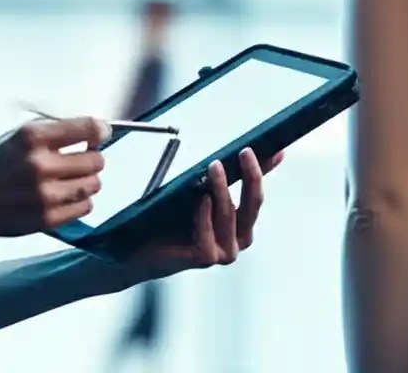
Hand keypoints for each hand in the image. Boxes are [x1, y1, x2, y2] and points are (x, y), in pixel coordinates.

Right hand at [0, 117, 109, 244]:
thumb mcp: (16, 136)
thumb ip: (54, 132)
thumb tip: (95, 131)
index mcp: (32, 138)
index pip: (87, 129)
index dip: (99, 131)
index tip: (100, 133)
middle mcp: (40, 165)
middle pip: (96, 160)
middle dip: (91, 158)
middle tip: (78, 160)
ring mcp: (45, 195)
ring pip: (94, 184)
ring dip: (87, 180)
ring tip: (70, 179)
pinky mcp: (48, 219)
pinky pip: (85, 206)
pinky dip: (80, 201)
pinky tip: (64, 196)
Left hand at [113, 147, 283, 283]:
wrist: (143, 248)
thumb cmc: (175, 219)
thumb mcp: (203, 192)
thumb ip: (229, 176)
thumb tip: (250, 153)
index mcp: (243, 224)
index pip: (258, 192)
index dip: (263, 169)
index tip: (260, 149)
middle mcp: (238, 239)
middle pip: (253, 204)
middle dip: (251, 176)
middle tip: (244, 153)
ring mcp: (224, 251)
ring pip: (229, 215)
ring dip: (221, 189)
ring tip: (214, 168)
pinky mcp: (206, 258)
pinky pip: (209, 232)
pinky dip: (205, 214)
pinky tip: (200, 199)